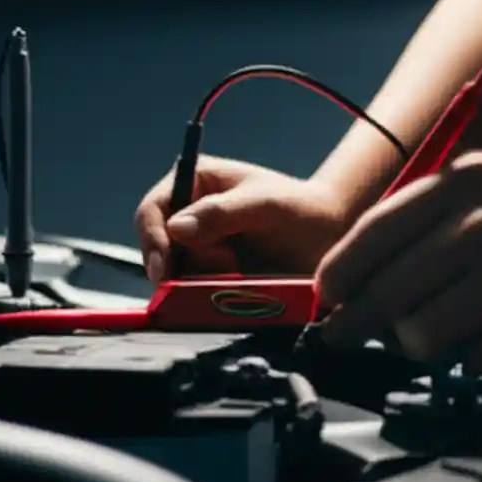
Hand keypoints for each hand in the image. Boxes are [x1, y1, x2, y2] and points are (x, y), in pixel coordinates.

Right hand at [134, 155, 352, 282]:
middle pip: (158, 249)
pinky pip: (193, 295)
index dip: (153, 240)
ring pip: (174, 277)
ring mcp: (198, 250)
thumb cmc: (300, 208)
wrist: (328, 239)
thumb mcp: (264, 205)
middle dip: (177, 269)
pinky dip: (206, 299)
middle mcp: (188, 216)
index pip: (152, 210)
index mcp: (194, 182)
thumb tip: (176, 229)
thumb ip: (221, 213)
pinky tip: (237, 290)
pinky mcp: (210, 278)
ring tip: (237, 277)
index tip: (165, 269)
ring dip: (194, 286)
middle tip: (214, 276)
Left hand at [314, 151, 481, 375]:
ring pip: (422, 335)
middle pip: (384, 292)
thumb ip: (446, 227)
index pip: (371, 233)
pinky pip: (479, 367)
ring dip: (430, 353)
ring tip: (457, 345)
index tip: (330, 302)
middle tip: (350, 344)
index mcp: (474, 180)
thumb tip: (371, 286)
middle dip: (360, 328)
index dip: (339, 277)